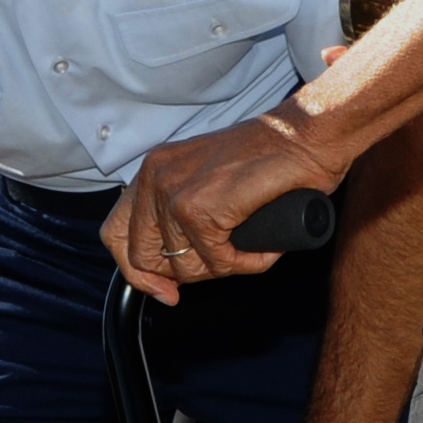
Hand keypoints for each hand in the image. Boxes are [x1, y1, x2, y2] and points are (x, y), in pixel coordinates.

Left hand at [101, 112, 340, 302]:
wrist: (306, 134)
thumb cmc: (269, 155)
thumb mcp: (207, 179)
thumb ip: (181, 211)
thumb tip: (174, 264)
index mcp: (153, 169)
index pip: (116, 233)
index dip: (138, 271)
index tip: (165, 288)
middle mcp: (156, 177)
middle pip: (141, 258)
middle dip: (182, 276)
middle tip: (218, 268)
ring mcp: (175, 193)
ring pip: (184, 267)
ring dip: (222, 268)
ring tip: (250, 247)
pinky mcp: (201, 209)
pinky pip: (218, 262)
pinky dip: (247, 263)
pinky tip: (263, 247)